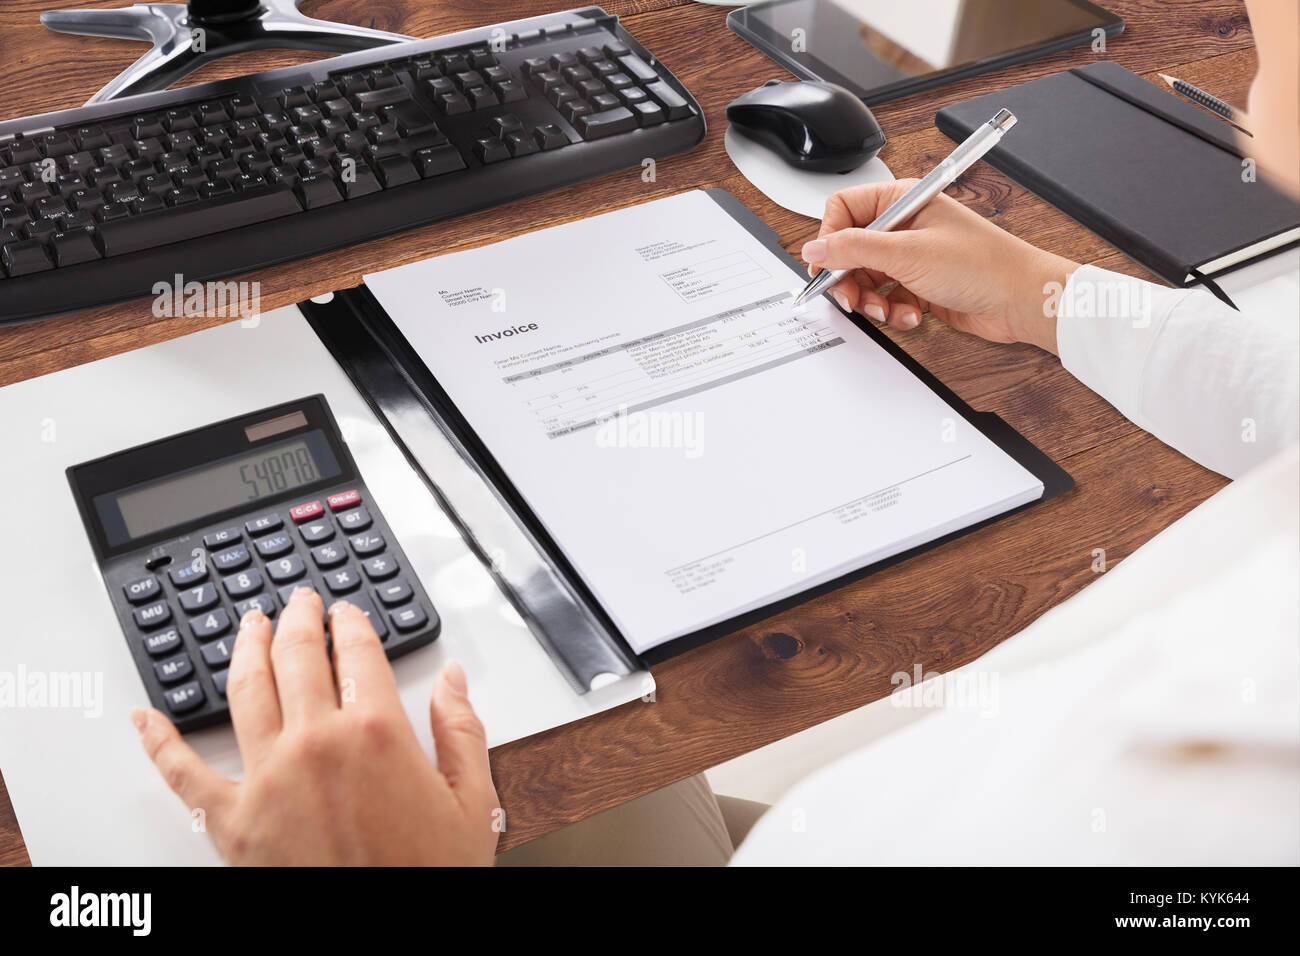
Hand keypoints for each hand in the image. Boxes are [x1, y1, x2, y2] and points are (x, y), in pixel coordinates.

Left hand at [132, 588, 498, 864]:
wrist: (390, 942)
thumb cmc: (428, 879)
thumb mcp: (472, 802)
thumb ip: (462, 731)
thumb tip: (452, 681)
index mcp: (378, 732)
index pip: (359, 653)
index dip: (353, 624)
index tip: (349, 614)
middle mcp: (316, 744)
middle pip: (298, 657)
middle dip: (300, 620)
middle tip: (300, 602)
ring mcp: (268, 779)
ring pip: (246, 690)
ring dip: (246, 648)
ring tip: (249, 626)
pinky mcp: (232, 822)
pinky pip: (182, 772)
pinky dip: (158, 740)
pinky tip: (145, 717)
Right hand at [801, 180, 1077, 352]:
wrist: (1020, 300)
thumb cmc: (982, 264)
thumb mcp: (907, 253)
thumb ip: (853, 249)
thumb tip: (815, 247)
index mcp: (901, 200)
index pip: (843, 210)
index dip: (830, 239)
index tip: (825, 267)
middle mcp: (904, 226)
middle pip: (850, 250)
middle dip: (850, 279)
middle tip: (854, 299)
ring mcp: (912, 256)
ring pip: (866, 279)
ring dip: (872, 300)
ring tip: (889, 310)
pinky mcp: (919, 284)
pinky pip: (887, 298)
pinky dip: (893, 312)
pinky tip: (912, 315)